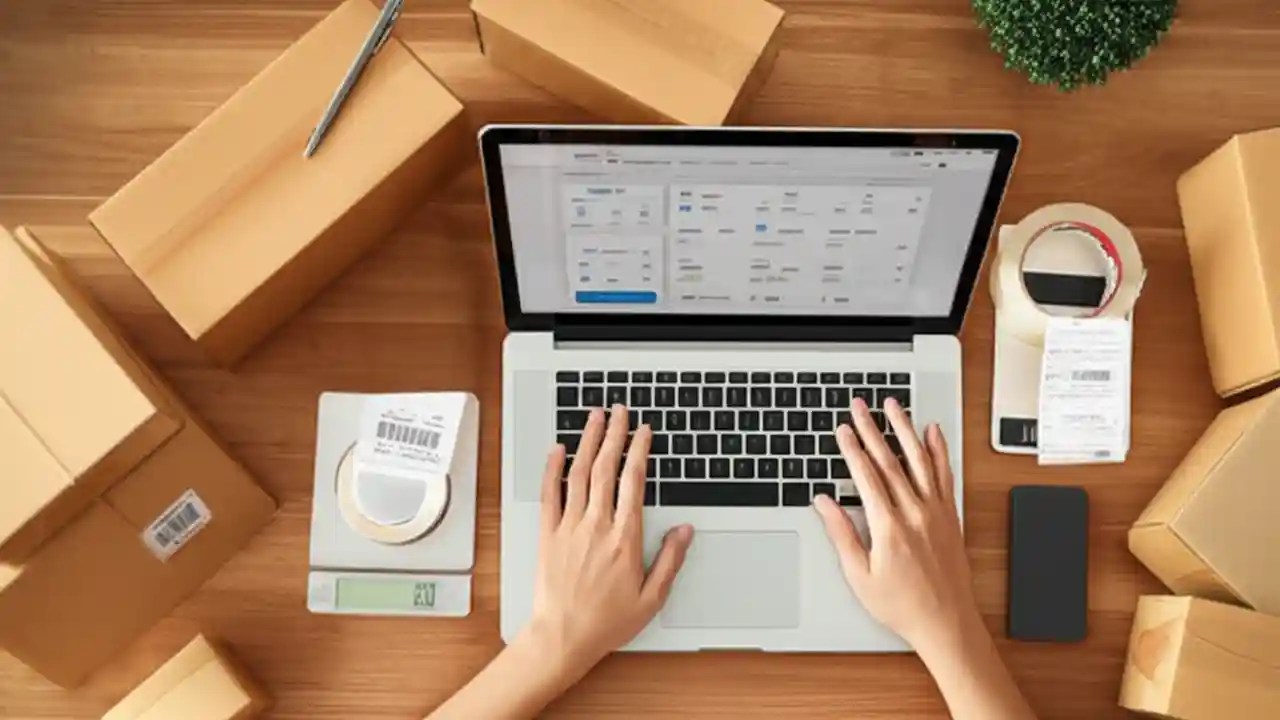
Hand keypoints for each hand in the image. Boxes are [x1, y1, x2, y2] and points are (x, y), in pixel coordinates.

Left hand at [522, 405, 693, 682]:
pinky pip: (549, 493)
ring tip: (594, 417)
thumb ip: (670, 560)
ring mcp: (569, 527)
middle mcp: (596, 526)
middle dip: (615, 435)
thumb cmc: (606, 621)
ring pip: (579, 473)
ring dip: (588, 441)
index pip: (634, 482)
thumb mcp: (652, 598)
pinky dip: (553, 468)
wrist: (563, 637)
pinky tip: (557, 449)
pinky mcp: (548, 534)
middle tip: (620, 411)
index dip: (640, 451)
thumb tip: (685, 530)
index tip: (644, 432)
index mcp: (624, 539)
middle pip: (607, 468)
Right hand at [813, 397, 978, 653]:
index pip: (866, 476)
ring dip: (905, 429)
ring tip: (895, 406)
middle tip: (861, 405)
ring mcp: (936, 512)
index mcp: (888, 527)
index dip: (852, 449)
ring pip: (919, 460)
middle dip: (873, 429)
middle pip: (889, 461)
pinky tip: (933, 433)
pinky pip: (944, 475)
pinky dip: (939, 451)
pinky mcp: (950, 516)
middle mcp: (914, 513)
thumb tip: (824, 503)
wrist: (946, 622)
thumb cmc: (901, 605)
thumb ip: (841, 534)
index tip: (844, 429)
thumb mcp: (859, 575)